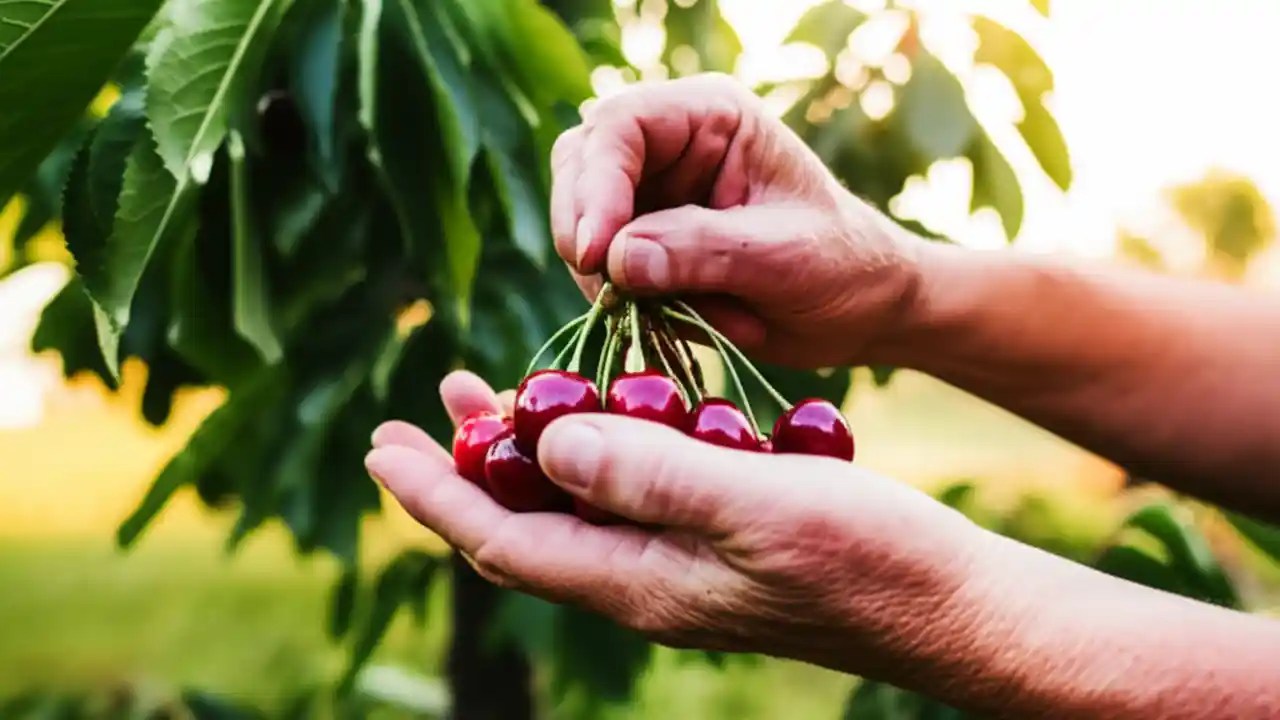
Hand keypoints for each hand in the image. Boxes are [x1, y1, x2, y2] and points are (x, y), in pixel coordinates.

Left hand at [366, 371, 991, 680]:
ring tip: (491, 398)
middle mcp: (644, 582)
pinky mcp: (714, 546)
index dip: (435, 493)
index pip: (501, 541)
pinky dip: (595, 449)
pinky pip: (627, 498)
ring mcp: (679, 567)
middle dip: (466, 468)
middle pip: (524, 525)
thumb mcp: (756, 507)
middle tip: (427, 406)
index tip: (383, 445)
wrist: (949, 605)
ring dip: (527, 452)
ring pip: (574, 508)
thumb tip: (549, 443)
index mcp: (638, 581)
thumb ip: (651, 476)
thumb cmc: (867, 559)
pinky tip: (604, 412)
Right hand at [551, 74, 925, 367]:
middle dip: (585, 231)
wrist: (864, 309)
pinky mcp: (645, 244)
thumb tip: (617, 260)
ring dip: (612, 279)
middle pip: (580, 166)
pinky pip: (603, 272)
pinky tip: (694, 322)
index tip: (595, 253)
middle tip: (612, 292)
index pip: (620, 127)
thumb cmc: (844, 264)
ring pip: (580, 224)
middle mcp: (672, 144)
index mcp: (712, 116)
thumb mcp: (783, 256)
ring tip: (691, 314)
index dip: (595, 186)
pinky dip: (630, 305)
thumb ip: (701, 250)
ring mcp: (653, 194)